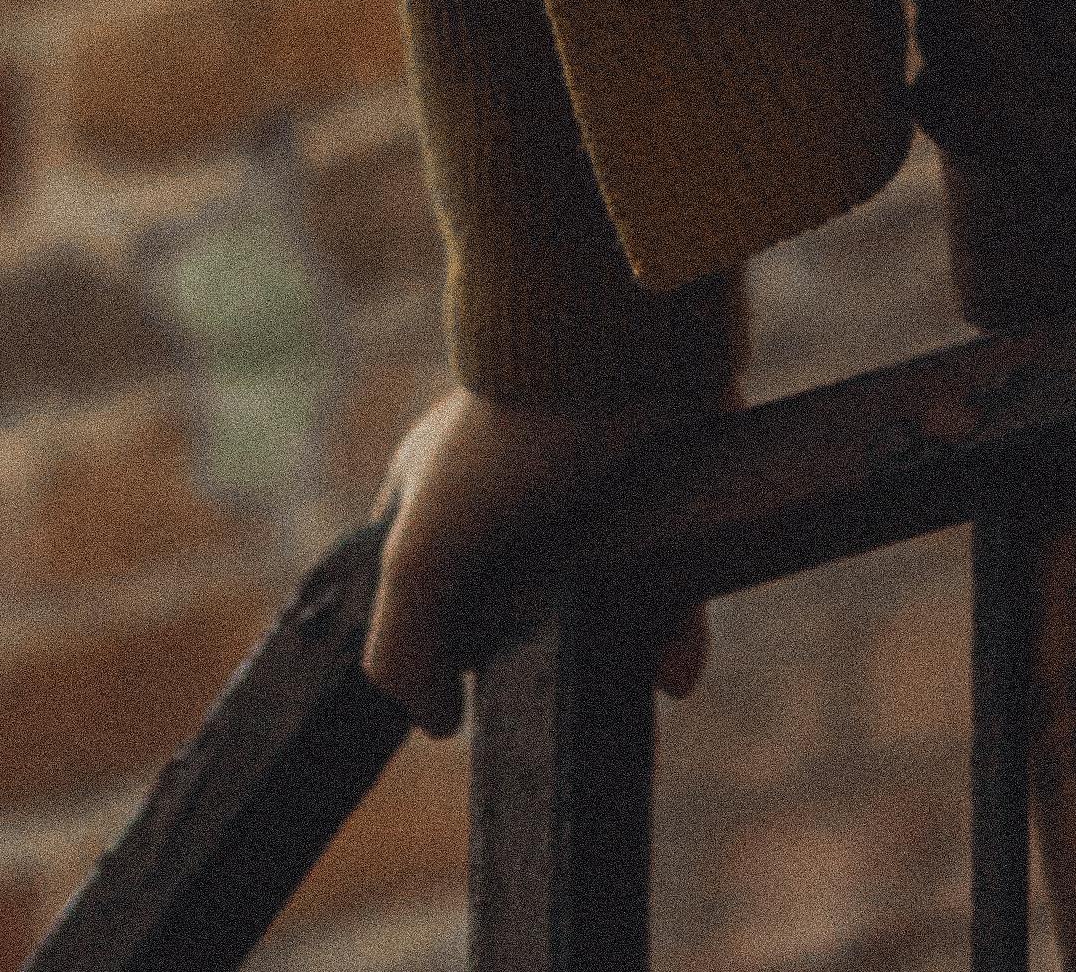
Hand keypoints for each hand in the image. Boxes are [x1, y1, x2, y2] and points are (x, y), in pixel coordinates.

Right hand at [360, 383, 716, 735]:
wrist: (624, 350)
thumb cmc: (506, 437)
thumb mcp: (420, 551)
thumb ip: (401, 645)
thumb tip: (438, 724)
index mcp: (438, 484)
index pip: (425, 589)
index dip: (444, 644)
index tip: (474, 689)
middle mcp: (512, 483)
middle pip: (523, 600)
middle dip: (547, 651)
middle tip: (568, 683)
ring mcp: (589, 482)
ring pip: (604, 594)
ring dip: (624, 648)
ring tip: (640, 678)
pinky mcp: (656, 482)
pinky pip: (667, 570)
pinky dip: (675, 623)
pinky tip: (675, 666)